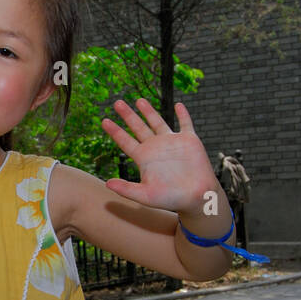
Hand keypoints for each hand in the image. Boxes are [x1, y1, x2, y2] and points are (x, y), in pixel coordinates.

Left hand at [100, 99, 220, 214]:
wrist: (196, 197)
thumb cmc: (171, 199)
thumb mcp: (145, 195)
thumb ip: (126, 189)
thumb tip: (107, 183)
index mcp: (144, 158)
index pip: (126, 141)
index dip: (115, 131)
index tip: (104, 121)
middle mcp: (156, 147)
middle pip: (138, 127)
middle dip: (128, 115)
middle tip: (117, 103)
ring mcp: (172, 142)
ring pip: (158, 122)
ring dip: (149, 111)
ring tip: (139, 100)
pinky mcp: (189, 140)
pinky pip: (185, 123)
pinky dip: (183, 114)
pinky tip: (178, 104)